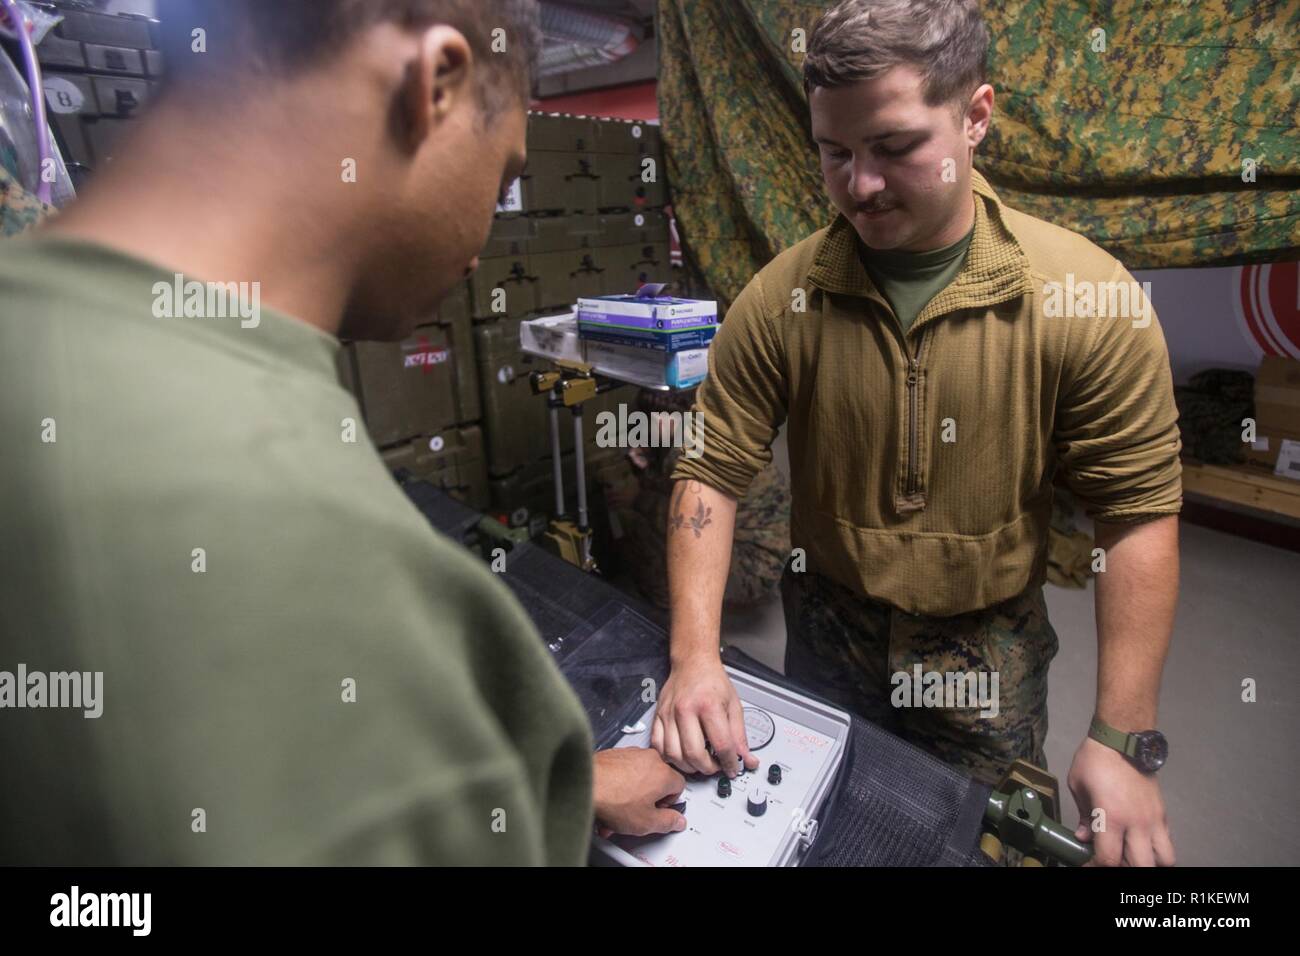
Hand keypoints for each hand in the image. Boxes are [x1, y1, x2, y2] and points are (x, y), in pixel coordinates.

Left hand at [592, 747, 686, 838]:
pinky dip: (619, 785)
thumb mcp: (646, 822)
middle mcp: (650, 759)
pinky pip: (623, 771)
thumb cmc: (612, 799)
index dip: (669, 803)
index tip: (659, 811)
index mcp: (664, 774)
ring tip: (617, 811)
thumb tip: (677, 820)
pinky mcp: (615, 754)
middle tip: (637, 814)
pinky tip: (609, 800)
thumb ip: (667, 822)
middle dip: (648, 800)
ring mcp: (631, 754)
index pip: (679, 787)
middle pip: (657, 782)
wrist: (585, 783)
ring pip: (639, 777)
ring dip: (631, 794)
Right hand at [651, 654, 758, 776]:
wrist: (693, 662)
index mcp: (709, 705)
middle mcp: (686, 709)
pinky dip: (669, 757)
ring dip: (688, 767)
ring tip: (699, 763)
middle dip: (708, 769)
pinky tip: (680, 756)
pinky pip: (657, 745)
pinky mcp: (658, 716)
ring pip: (673, 754)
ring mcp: (669, 713)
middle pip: (694, 753)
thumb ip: (740, 736)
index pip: (721, 744)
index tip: (732, 769)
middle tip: (715, 767)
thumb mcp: (734, 705)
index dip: (729, 763)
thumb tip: (747, 760)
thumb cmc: (712, 681)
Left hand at [1068, 736, 1174, 865]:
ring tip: (1131, 853)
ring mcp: (1154, 819)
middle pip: (1141, 866)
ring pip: (1165, 858)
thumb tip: (1084, 837)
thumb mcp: (1078, 786)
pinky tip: (1141, 840)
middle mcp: (1137, 823)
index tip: (1087, 863)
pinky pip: (1167, 841)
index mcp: (1112, 817)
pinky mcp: (1163, 812)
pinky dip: (1157, 848)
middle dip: (1124, 867)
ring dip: (1148, 861)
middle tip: (1111, 859)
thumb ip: (1082, 816)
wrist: (1123, 738)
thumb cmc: (1095, 760)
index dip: (1096, 866)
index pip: (1109, 859)